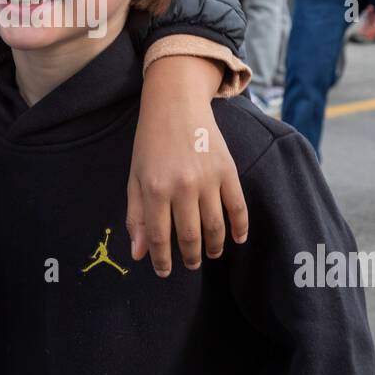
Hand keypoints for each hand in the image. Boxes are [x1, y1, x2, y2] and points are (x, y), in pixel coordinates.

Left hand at [129, 56, 248, 276]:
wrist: (175, 103)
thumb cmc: (150, 142)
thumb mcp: (134, 177)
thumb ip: (136, 217)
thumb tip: (139, 255)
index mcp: (154, 189)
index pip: (159, 237)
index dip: (161, 260)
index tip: (163, 271)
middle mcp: (182, 186)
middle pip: (189, 236)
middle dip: (190, 257)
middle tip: (191, 264)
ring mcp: (207, 178)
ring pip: (215, 227)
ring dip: (213, 247)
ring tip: (210, 254)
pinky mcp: (227, 170)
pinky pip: (238, 207)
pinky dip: (240, 227)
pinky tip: (237, 239)